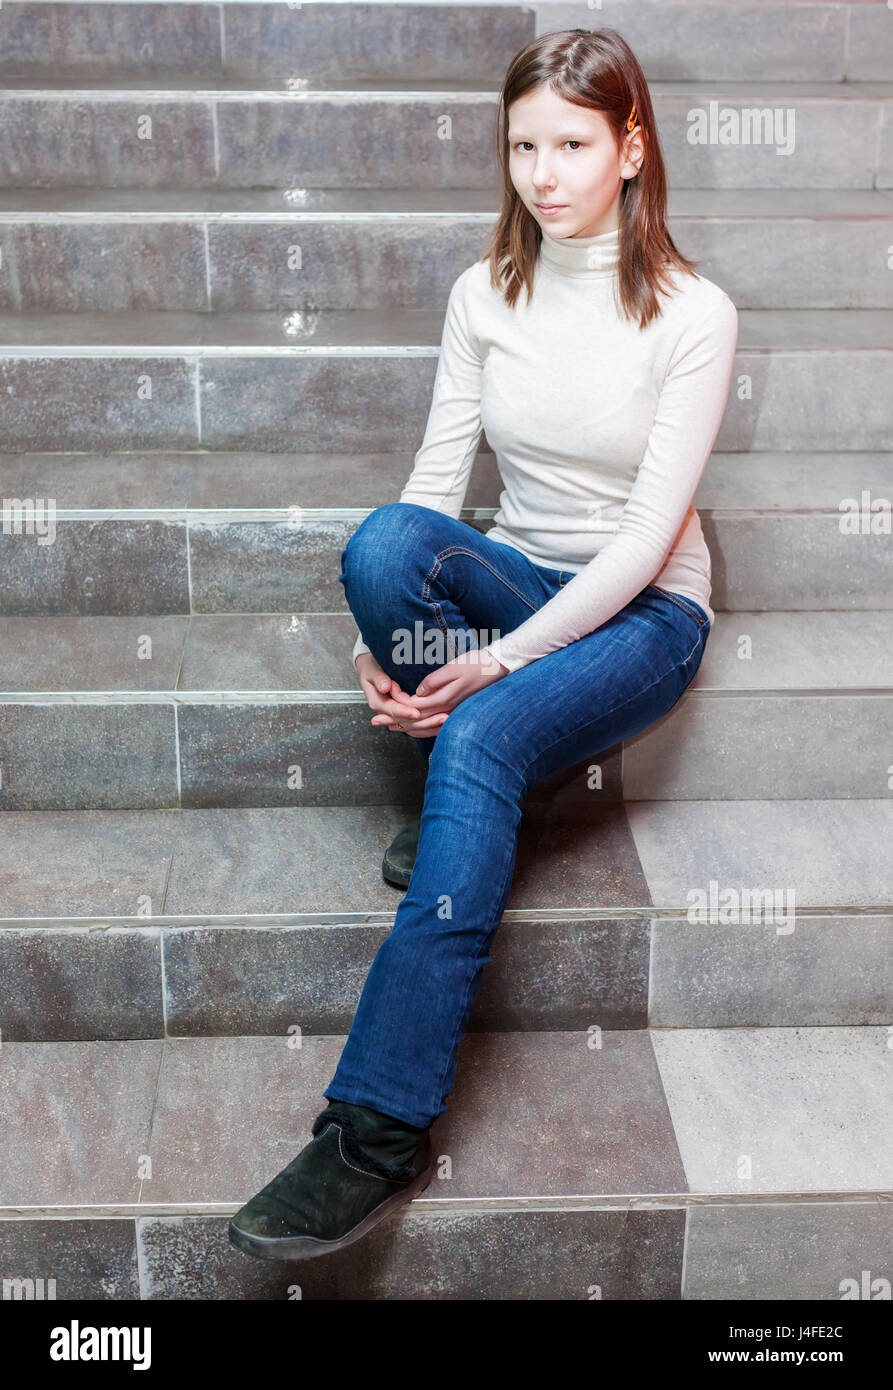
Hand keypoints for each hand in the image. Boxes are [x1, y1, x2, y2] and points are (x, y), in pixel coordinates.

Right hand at [355, 651, 449, 737]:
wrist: (371, 669)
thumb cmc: (371, 668)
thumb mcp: (371, 671)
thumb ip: (378, 679)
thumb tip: (385, 687)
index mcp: (378, 702)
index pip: (393, 710)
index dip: (405, 712)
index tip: (417, 712)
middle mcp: (387, 711)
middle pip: (407, 722)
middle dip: (425, 721)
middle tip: (443, 717)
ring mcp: (397, 713)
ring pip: (414, 725)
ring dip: (431, 724)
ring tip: (447, 719)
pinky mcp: (404, 712)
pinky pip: (417, 723)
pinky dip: (430, 724)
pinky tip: (443, 723)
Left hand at [393, 648, 509, 723]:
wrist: (498, 669)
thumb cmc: (476, 664)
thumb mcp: (454, 667)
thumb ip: (435, 680)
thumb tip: (418, 691)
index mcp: (444, 698)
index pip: (413, 706)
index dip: (397, 703)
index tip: (384, 699)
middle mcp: (447, 709)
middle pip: (415, 720)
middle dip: (393, 720)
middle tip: (374, 721)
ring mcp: (452, 713)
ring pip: (424, 726)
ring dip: (404, 727)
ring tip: (387, 726)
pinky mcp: (455, 713)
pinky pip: (434, 727)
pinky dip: (420, 729)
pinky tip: (410, 728)